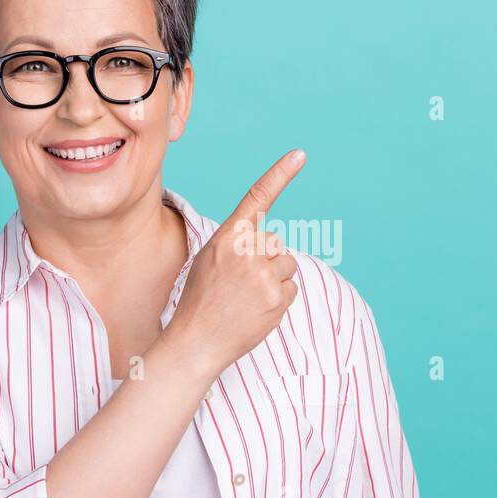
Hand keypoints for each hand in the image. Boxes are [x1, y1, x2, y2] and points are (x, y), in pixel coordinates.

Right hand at [166, 149, 305, 378]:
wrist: (196, 342)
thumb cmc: (201, 300)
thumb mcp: (209, 259)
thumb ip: (237, 244)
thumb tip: (271, 243)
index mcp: (227, 237)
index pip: (257, 198)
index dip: (280, 175)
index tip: (300, 155)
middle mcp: (247, 251)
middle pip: (276, 242)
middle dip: (266, 259)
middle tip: (242, 282)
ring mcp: (264, 275)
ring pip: (287, 264)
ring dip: (275, 278)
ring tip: (249, 297)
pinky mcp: (278, 298)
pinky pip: (292, 288)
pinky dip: (280, 298)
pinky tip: (257, 310)